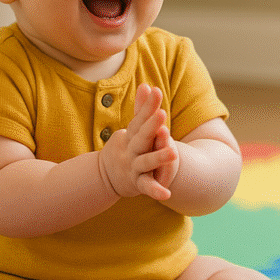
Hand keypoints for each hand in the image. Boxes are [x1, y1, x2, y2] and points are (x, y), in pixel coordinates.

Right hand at [99, 84, 178, 201]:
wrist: (105, 175)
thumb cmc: (127, 147)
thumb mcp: (133, 129)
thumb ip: (141, 108)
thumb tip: (146, 85)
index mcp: (132, 135)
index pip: (139, 118)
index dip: (148, 106)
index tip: (156, 90)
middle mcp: (131, 150)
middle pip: (141, 136)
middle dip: (151, 126)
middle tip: (162, 115)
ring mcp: (133, 167)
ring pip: (146, 162)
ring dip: (158, 157)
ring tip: (174, 153)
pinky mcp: (137, 183)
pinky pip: (147, 187)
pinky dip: (156, 190)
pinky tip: (167, 194)